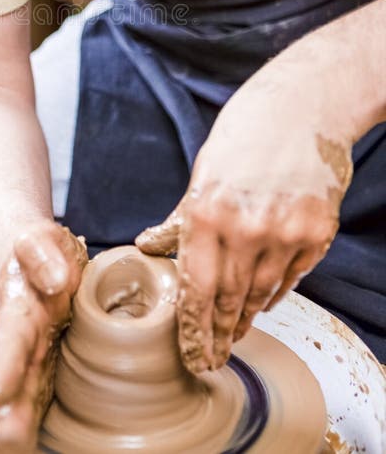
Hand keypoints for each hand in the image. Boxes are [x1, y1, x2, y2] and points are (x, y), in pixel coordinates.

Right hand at [0, 222, 87, 444]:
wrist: (34, 252)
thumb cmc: (39, 248)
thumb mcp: (39, 240)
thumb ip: (42, 255)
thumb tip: (57, 281)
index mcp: (20, 305)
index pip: (11, 336)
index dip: (5, 364)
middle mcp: (25, 333)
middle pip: (17, 372)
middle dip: (12, 406)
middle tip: (10, 440)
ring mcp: (38, 348)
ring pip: (30, 386)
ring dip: (24, 416)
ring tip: (18, 446)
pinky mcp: (50, 357)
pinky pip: (45, 387)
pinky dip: (38, 413)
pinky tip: (36, 439)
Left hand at [136, 72, 352, 373]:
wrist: (304, 108)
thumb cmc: (245, 134)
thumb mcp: (203, 173)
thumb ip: (180, 219)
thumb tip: (148, 246)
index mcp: (207, 212)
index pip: (196, 289)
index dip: (194, 329)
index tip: (192, 355)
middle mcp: (246, 229)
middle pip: (228, 300)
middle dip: (218, 334)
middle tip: (211, 358)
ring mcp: (286, 234)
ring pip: (261, 294)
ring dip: (245, 318)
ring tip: (233, 335)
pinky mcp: (317, 234)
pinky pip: (291, 278)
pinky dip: (274, 293)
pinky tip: (262, 302)